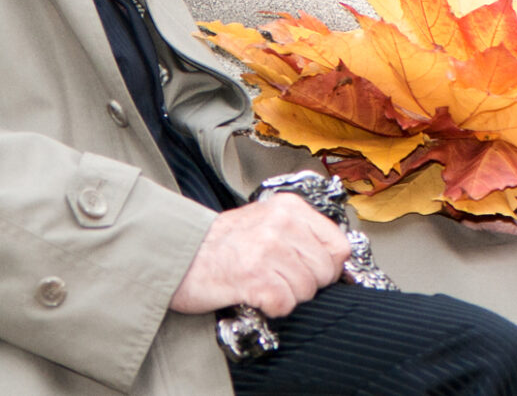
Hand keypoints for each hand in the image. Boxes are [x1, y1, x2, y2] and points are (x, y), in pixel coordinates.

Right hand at [169, 193, 349, 316]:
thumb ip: (299, 233)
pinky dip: (271, 308)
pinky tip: (252, 294)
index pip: (339, 245)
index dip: (328, 266)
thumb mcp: (264, 221)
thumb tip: (335, 259)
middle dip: (305, 284)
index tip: (311, 271)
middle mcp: (281, 224)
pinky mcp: (254, 277)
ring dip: (285, 296)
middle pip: (324, 272)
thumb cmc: (219, 243)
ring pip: (306, 291)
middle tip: (277, 278)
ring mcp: (268, 250)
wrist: (177, 254)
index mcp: (288, 208)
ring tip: (260, 284)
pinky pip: (285, 305)